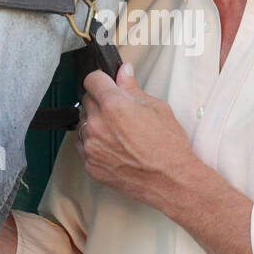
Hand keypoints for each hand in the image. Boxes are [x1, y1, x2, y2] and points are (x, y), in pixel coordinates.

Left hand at [76, 62, 195, 205]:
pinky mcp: (90, 165)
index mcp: (113, 105)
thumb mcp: (156, 108)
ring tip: (118, 132)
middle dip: (100, 101)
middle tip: (120, 111)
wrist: (171, 181)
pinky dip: (94, 142)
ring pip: (83, 123)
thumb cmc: (168, 146)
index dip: (101, 80)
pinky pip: (84, 145)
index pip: (92, 80)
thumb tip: (123, 72)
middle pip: (86, 101)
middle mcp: (97, 125)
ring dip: (95, 122)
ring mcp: (91, 147)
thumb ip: (133, 88)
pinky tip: (114, 146)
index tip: (107, 84)